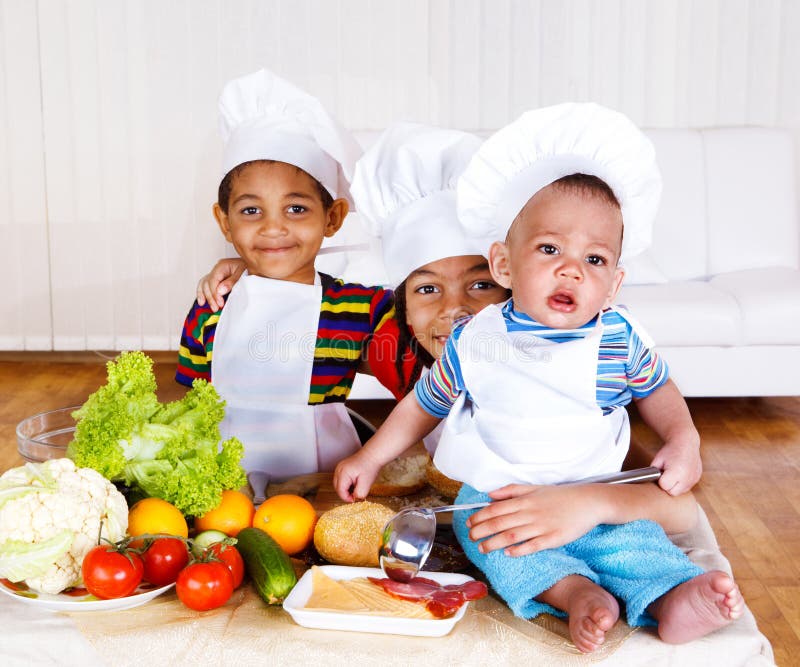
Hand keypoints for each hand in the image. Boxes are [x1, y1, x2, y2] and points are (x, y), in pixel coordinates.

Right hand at [196, 258, 245, 309]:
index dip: (215, 293)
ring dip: (205, 296)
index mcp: (222, 265)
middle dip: (210, 297)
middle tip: (216, 308)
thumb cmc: (249, 269)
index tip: (220, 303)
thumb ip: (231, 282)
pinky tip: (202, 301)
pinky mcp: (217, 280)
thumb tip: (220, 291)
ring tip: (208, 306)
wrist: (255, 267)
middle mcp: (217, 269)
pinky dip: (202, 293)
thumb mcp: (243, 273)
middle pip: (207, 283)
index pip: (213, 280)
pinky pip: (205, 285)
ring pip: (204, 284)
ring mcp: (216, 274)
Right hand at [333, 450, 381, 502]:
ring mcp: (339, 468)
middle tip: (355, 496)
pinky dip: (347, 484)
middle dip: (345, 494)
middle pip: (337, 487)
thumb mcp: (367, 483)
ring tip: (357, 487)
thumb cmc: (370, 467)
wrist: (373, 455)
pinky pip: (341, 479)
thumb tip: (355, 498)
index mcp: (343, 473)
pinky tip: (355, 483)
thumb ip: (359, 493)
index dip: (346, 498)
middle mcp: (339, 469)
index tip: (354, 500)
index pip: (340, 491)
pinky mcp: (342, 468)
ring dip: (346, 489)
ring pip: (338, 484)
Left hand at [465, 484, 606, 556]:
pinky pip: (533, 545)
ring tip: (483, 549)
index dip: (480, 517)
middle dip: (482, 531)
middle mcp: (531, 512)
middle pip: (500, 523)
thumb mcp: (534, 488)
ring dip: (494, 543)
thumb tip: (490, 495)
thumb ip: (511, 490)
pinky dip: (519, 550)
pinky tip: (507, 553)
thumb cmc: (560, 496)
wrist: (588, 502)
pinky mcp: (554, 538)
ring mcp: (542, 526)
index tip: (469, 523)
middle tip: (470, 538)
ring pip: (512, 535)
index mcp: (525, 500)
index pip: (496, 508)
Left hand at [651, 440, 702, 495]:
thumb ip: (653, 473)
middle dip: (667, 486)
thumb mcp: (657, 460)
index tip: (660, 474)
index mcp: (677, 471)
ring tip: (673, 474)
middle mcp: (687, 477)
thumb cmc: (670, 451)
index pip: (664, 486)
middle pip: (672, 492)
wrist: (686, 442)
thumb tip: (650, 483)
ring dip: (675, 486)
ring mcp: (693, 479)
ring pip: (679, 492)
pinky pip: (686, 487)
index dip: (660, 481)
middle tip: (666, 475)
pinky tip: (679, 474)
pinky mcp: (697, 479)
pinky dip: (682, 484)